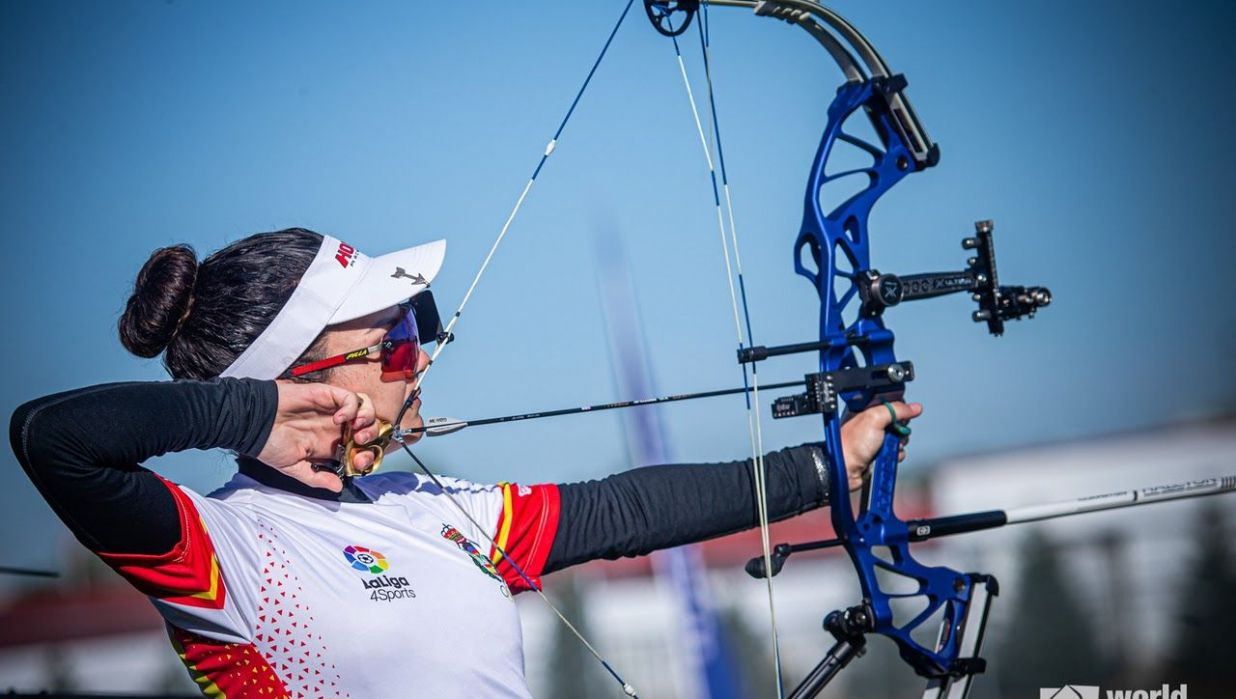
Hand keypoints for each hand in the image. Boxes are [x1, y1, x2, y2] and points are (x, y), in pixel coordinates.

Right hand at [255, 381, 379, 492]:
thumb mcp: (294, 468)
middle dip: (372, 438)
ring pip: (365, 409)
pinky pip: (351, 397)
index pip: (359, 448)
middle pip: (368, 429)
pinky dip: (352, 407)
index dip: (365, 456)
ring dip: (367, 420)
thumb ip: (317, 477)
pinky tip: (339, 418)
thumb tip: (338, 488)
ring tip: (356, 431)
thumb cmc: (269, 445)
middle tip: (360, 445)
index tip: (358, 463)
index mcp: (330, 445)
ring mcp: (333, 410)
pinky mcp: (327, 395)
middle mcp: (335, 427)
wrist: (253, 423)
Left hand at [839, 401, 922, 491]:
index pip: (892, 406)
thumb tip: (914, 407)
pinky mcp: (880, 455)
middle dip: (900, 430)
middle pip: (899, 424)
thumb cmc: (852, 444)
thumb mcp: (875, 419)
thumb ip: (895, 410)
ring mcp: (876, 441)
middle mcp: (872, 425)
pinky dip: (896, 455)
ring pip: (899, 440)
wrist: (845, 469)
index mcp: (868, 412)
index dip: (900, 412)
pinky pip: (897, 453)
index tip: (900, 417)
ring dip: (898, 444)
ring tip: (887, 447)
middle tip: (891, 434)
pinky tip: (887, 456)